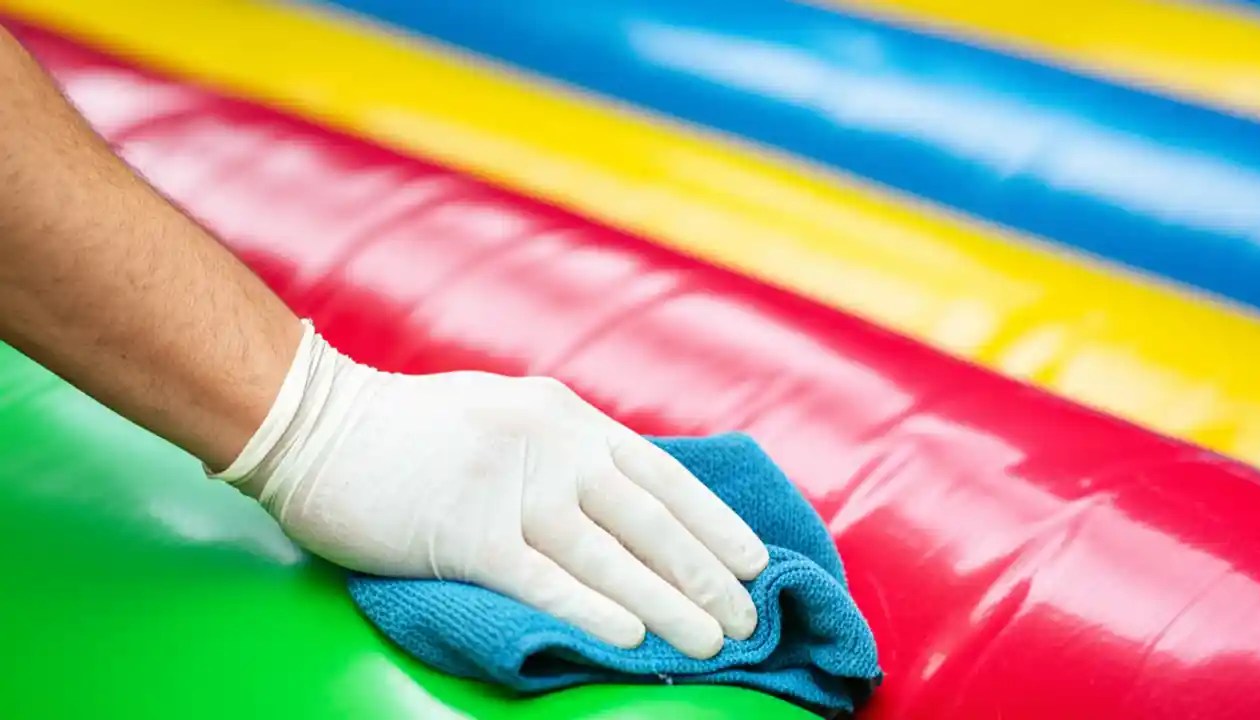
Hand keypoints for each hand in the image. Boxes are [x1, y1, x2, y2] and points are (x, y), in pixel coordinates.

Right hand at [213, 321, 768, 658]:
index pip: (662, 474)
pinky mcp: (465, 532)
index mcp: (566, 416)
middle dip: (704, 575)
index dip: (714, 522)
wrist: (316, 421)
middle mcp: (552, 446)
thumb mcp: (507, 413)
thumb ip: (565, 447)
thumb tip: (625, 496)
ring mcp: (509, 487)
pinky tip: (630, 641)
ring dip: (666, 604)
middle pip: (649, 520)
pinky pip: (542, 578)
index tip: (754, 563)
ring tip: (711, 642)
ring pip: (608, 556)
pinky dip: (590, 610)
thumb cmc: (411, 427)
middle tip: (747, 619)